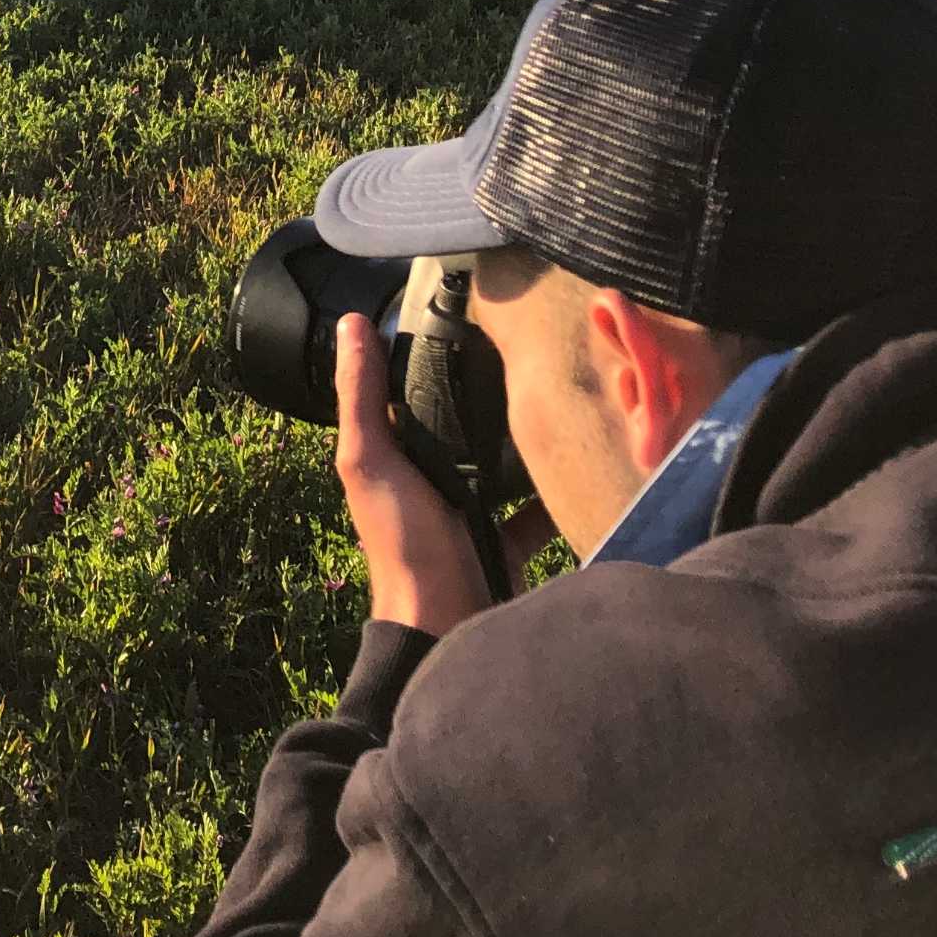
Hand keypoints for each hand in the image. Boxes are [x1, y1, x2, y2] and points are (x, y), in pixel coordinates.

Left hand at [333, 312, 545, 638]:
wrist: (446, 625)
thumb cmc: (403, 541)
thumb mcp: (371, 460)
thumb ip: (362, 396)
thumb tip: (351, 323)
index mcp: (394, 455)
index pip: (412, 392)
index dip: (432, 356)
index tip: (473, 311)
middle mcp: (431, 476)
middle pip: (465, 423)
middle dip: (493, 393)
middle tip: (538, 348)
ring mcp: (472, 508)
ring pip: (505, 460)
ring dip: (529, 436)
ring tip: (568, 390)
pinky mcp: (508, 539)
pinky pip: (539, 506)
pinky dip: (558, 490)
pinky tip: (585, 457)